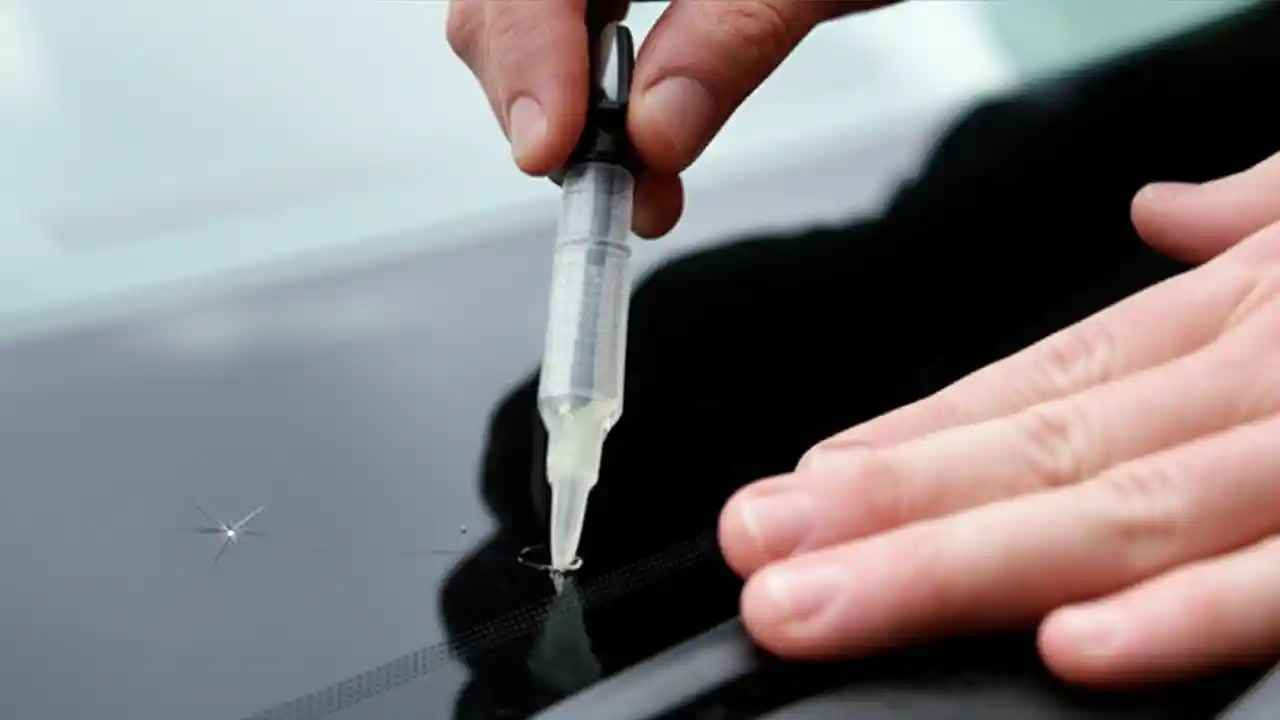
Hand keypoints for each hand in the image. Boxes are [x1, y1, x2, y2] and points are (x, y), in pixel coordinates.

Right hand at [446, 0, 884, 237]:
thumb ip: (733, 37)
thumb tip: (655, 134)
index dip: (526, 56)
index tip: (550, 147)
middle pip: (500, 3)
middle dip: (542, 102)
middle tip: (613, 186)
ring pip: (520, 22)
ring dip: (567, 112)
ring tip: (641, 177)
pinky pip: (564, 26)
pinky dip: (591, 93)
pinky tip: (633, 136)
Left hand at [718, 151, 1279, 685]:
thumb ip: (1246, 229)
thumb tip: (1162, 212)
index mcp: (1233, 315)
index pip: (1042, 382)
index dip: (915, 441)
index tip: (804, 483)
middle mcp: (1252, 376)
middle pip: (1039, 451)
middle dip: (884, 508)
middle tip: (757, 547)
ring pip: (1118, 513)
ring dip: (951, 567)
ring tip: (817, 605)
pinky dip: (1178, 615)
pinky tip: (1064, 646)